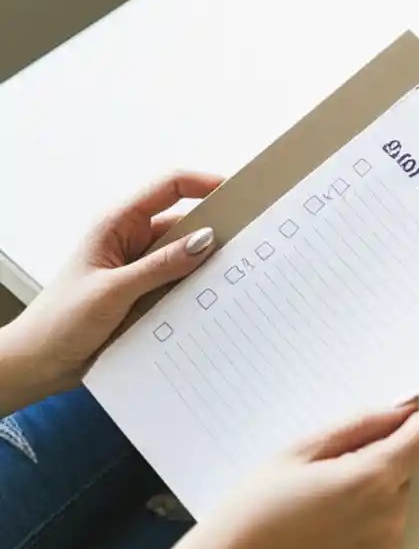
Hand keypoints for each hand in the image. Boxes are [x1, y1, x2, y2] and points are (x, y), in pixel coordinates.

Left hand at [0, 171, 221, 412]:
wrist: (39, 365)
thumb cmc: (61, 322)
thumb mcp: (113, 291)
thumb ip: (161, 265)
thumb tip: (207, 240)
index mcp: (117, 224)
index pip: (169, 187)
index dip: (205, 183)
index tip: (240, 195)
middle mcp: (131, 241)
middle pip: (184, 223)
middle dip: (216, 230)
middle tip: (250, 242)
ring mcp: (140, 268)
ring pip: (186, 257)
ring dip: (206, 266)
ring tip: (237, 275)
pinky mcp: (146, 294)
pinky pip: (181, 284)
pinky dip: (197, 290)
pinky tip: (215, 301)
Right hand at [145, 399, 418, 548]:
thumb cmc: (248, 520)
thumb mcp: (297, 453)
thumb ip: (360, 424)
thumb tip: (405, 406)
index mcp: (371, 481)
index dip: (408, 428)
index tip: (384, 431)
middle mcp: (387, 522)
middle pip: (406, 474)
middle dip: (374, 469)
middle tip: (322, 482)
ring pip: (392, 509)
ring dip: (366, 505)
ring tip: (313, 516)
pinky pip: (381, 542)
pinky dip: (360, 538)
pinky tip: (319, 541)